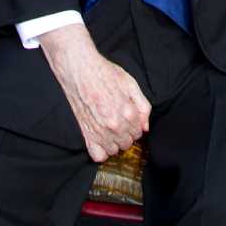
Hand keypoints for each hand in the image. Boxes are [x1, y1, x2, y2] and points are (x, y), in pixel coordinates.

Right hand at [38, 25, 149, 161]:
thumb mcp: (130, 84)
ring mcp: (100, 132)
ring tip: (109, 128)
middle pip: (127, 142)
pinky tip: (101, 139)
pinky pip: (98, 155)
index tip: (127, 118)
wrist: (80, 70)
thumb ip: (143, 106)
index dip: (134, 125)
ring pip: (114, 150)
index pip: (138, 132)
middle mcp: (115, 125)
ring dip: (114, 142)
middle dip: (125, 133)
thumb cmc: (104, 74)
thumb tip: (145, 127)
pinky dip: (101, 151)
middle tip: (118, 120)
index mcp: (128, 113)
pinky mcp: (86, 134)